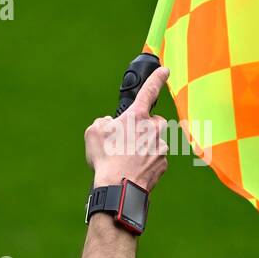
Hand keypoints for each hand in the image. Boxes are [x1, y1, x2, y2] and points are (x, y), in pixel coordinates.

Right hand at [84, 66, 170, 190]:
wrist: (119, 188)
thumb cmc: (106, 159)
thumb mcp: (93, 133)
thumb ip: (104, 121)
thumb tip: (110, 123)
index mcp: (136, 117)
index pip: (149, 91)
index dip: (157, 78)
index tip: (165, 69)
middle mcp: (153, 129)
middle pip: (154, 121)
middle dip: (145, 127)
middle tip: (128, 138)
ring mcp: (160, 147)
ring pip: (154, 142)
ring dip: (143, 147)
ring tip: (126, 160)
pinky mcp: (163, 164)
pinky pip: (155, 159)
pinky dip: (146, 163)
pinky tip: (133, 170)